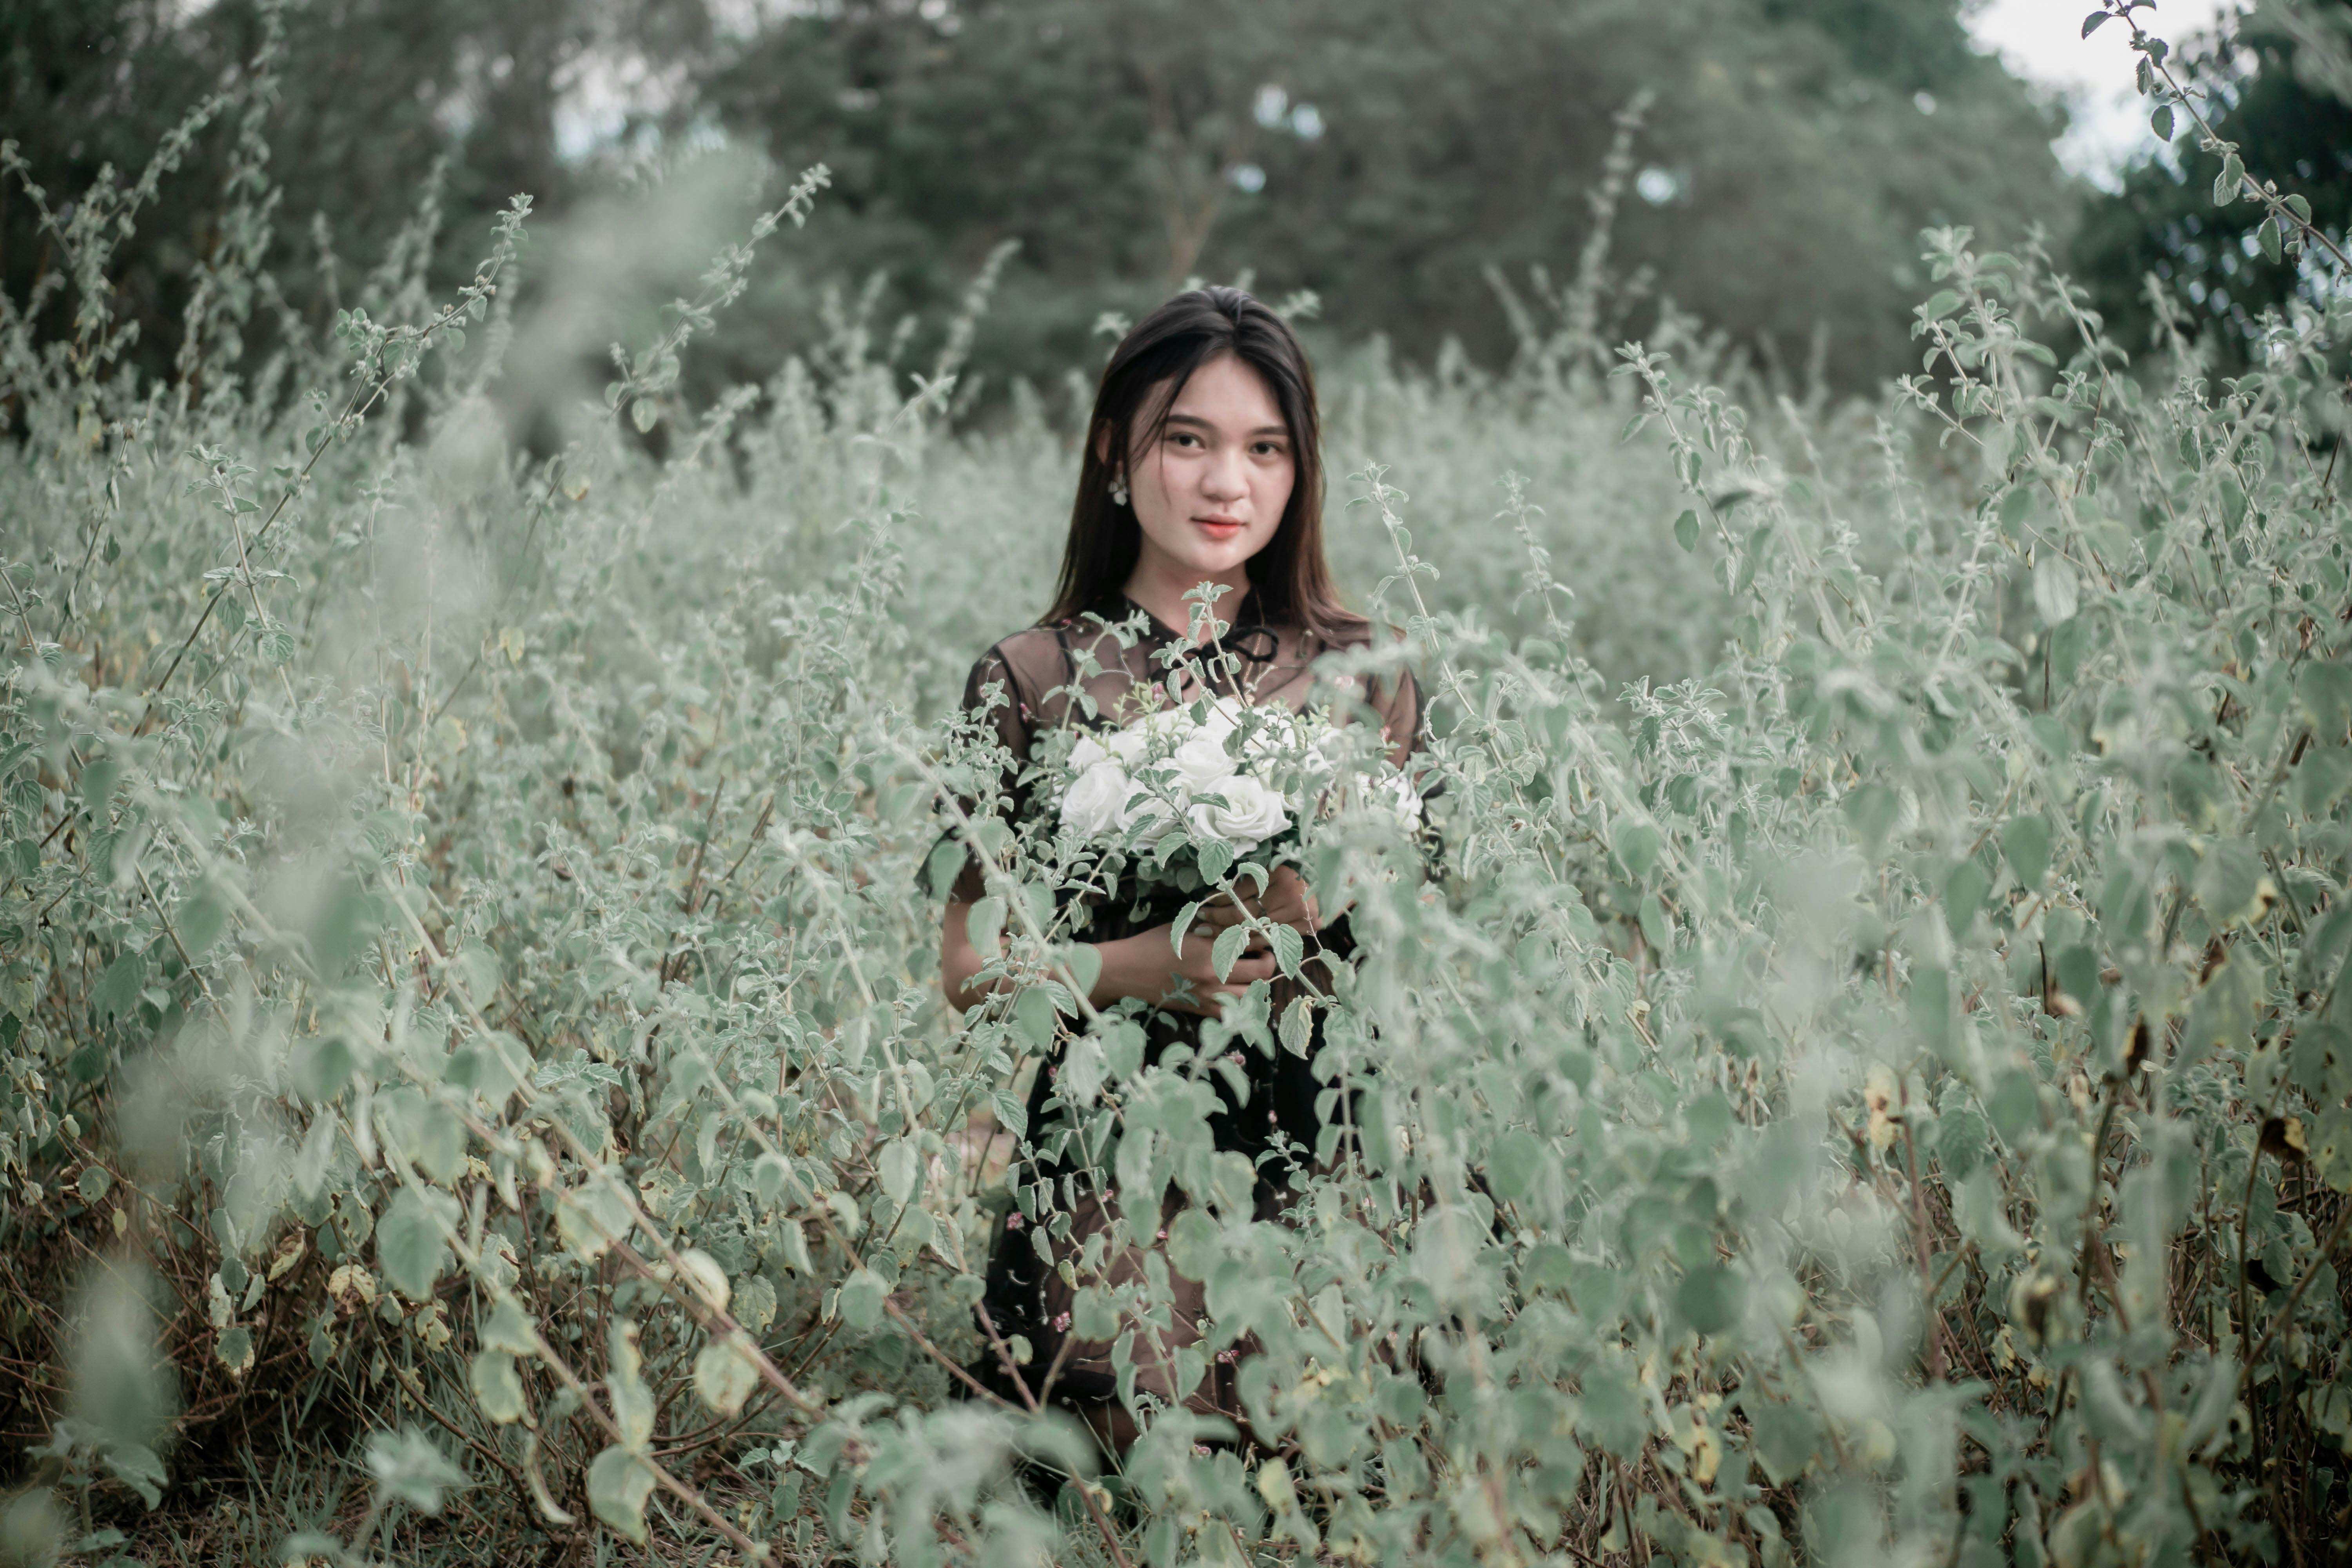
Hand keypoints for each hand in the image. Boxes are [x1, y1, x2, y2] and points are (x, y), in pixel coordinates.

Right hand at [1094, 921, 1278, 1017]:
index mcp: (1210, 950)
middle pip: (1261, 972)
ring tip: (1253, 975)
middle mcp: (1213, 975)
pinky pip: (1232, 1013)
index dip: (1263, 938)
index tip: (1263, 934)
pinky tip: (1239, 993)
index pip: (1252, 943)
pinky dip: (1242, 1004)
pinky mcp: (1200, 1009)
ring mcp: (1208, 996)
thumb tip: (1237, 924)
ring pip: (1252, 996)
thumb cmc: (1152, 944)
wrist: (1127, 971)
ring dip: (1258, 984)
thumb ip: (1211, 928)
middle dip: (1267, 961)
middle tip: (1264, 954)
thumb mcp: (1182, 927)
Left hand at [1196, 864, 1319, 943]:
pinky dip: (1248, 942)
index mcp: (1280, 875)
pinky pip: (1269, 939)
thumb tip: (1218, 895)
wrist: (1335, 884)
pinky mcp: (1307, 928)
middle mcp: (1291, 896)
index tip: (1205, 903)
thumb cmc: (1298, 876)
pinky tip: (1233, 944)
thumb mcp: (1273, 872)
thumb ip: (1252, 882)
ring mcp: (1300, 915)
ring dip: (1228, 933)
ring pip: (1254, 930)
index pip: (1241, 894)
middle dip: (1219, 918)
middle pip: (1245, 914)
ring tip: (1209, 932)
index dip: (1220, 900)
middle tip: (1202, 919)